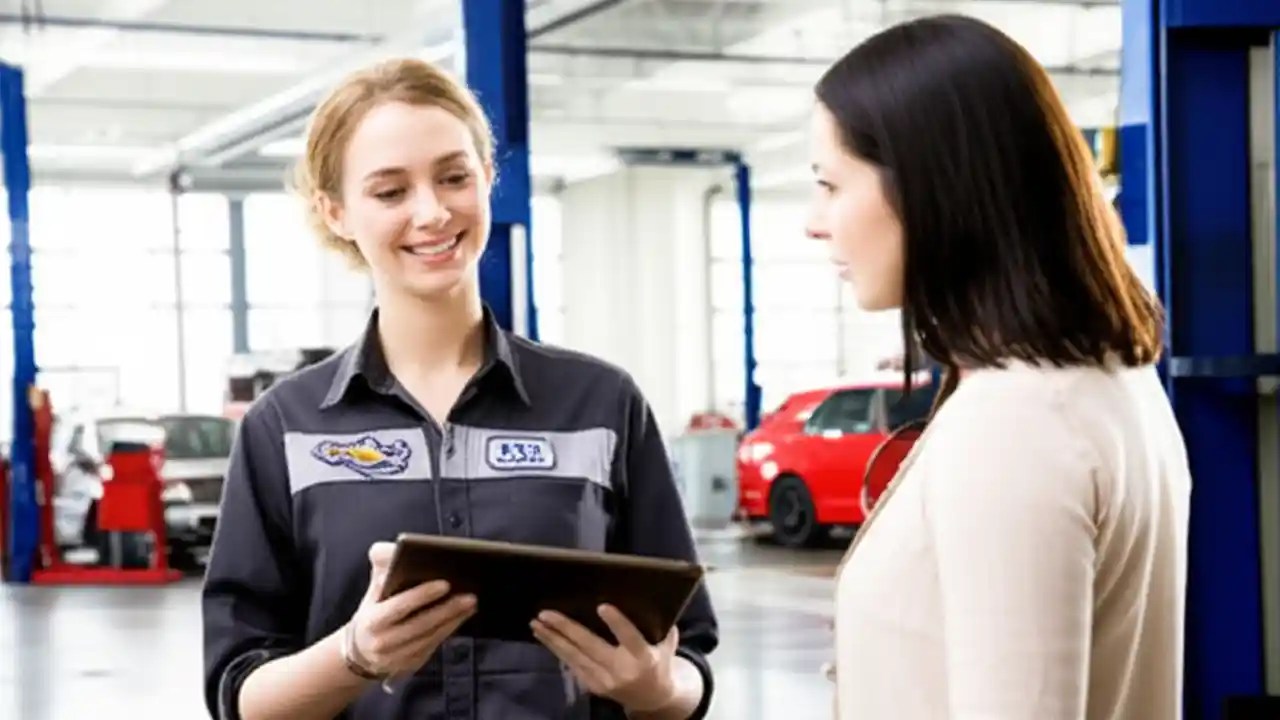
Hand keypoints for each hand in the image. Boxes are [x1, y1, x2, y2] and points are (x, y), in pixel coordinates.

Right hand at [346, 542, 476, 679]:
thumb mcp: (373, 587)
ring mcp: (398, 657)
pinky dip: (451, 629)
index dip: (421, 595)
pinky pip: (435, 645)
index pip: (398, 607)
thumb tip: (394, 548)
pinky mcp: (412, 664)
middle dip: (447, 610)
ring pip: (431, 637)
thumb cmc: (374, 609)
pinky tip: (464, 615)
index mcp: (371, 621)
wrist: (363, 649)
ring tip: (471, 602)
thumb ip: (382, 565)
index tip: (444, 583)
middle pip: (420, 625)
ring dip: (454, 619)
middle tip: (470, 595)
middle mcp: (383, 643)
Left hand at [531, 604, 678, 712]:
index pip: (630, 638)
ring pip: (575, 657)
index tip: (602, 606)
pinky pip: (573, 665)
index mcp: (643, 658)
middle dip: (566, 629)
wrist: (652, 699)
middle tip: (546, 614)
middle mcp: (622, 670)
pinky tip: (545, 637)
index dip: (617, 623)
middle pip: (590, 647)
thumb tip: (654, 598)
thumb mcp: (666, 646)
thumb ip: (662, 627)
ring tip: (536, 624)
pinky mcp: (593, 686)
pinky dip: (557, 650)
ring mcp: (605, 681)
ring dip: (553, 640)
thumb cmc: (659, 663)